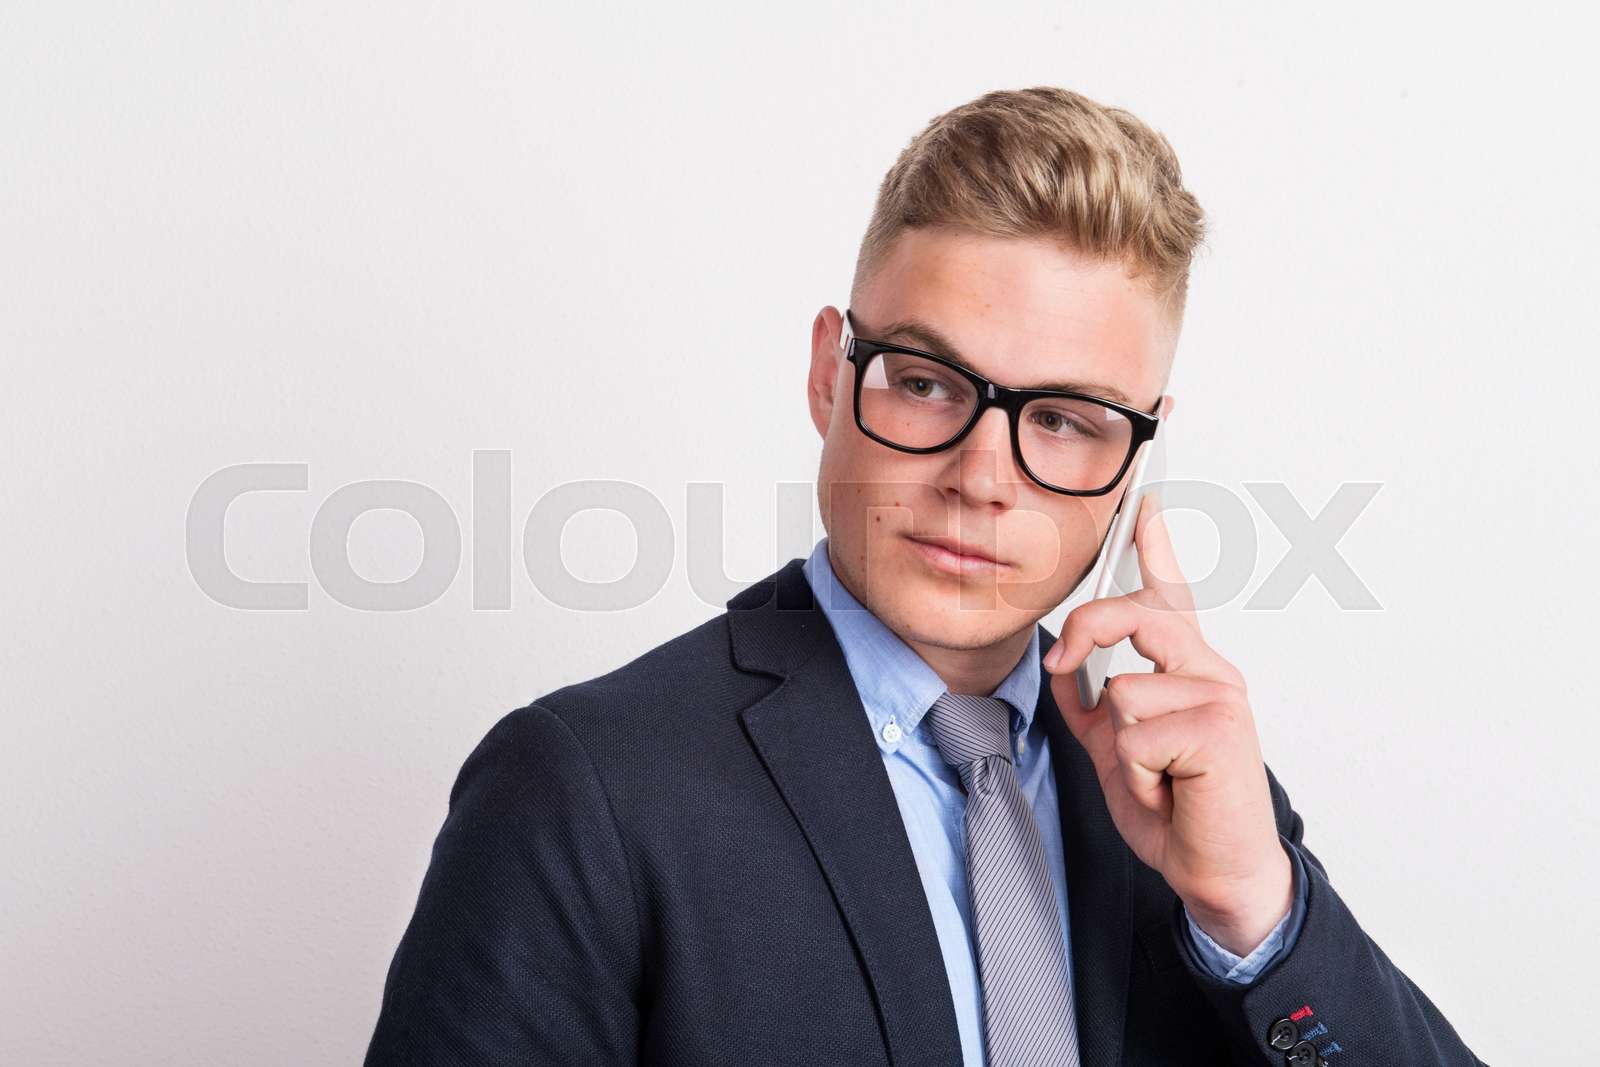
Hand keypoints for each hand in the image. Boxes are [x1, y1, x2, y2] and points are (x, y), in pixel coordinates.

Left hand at [1041, 491, 1291, 955]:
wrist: (1215, 869)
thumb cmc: (1175, 808)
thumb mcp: (1116, 749)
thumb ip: (1092, 704)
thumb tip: (1062, 667)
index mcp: (1187, 669)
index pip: (1172, 596)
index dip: (1157, 545)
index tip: (1145, 500)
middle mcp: (1210, 671)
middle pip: (1135, 614)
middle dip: (1086, 634)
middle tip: (1064, 665)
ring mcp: (1220, 696)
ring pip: (1125, 692)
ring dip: (1122, 752)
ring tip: (1155, 778)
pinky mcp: (1219, 730)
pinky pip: (1135, 735)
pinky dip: (1136, 775)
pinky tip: (1169, 791)